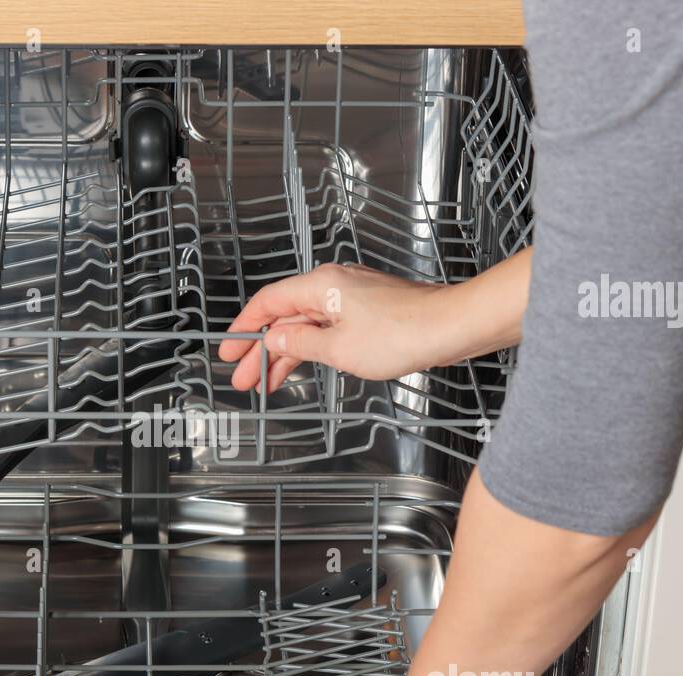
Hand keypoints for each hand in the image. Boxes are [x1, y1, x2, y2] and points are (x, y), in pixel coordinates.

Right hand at [217, 262, 455, 392]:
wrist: (451, 327)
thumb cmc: (404, 333)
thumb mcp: (339, 349)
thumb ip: (302, 345)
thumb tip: (277, 341)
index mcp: (321, 286)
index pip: (268, 303)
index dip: (245, 328)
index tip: (230, 351)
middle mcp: (334, 285)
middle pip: (286, 318)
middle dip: (262, 351)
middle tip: (244, 378)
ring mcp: (352, 298)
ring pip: (307, 326)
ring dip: (287, 354)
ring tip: (268, 383)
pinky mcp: (368, 311)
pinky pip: (328, 328)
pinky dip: (312, 348)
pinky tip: (304, 366)